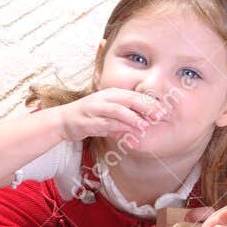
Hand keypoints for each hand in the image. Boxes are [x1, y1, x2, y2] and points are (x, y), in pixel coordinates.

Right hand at [54, 89, 168, 142]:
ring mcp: (95, 109)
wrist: (62, 121)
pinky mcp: (88, 121)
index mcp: (111, 94)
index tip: (163, 111)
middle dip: (145, 107)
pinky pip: (106, 123)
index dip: (150, 102)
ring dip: (133, 118)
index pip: (134, 95)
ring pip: (118, 111)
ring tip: (145, 126)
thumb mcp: (108, 113)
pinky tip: (128, 132)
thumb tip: (142, 124)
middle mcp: (104, 98)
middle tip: (159, 116)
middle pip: (129, 99)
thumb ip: (124, 118)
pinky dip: (118, 128)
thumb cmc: (88, 116)